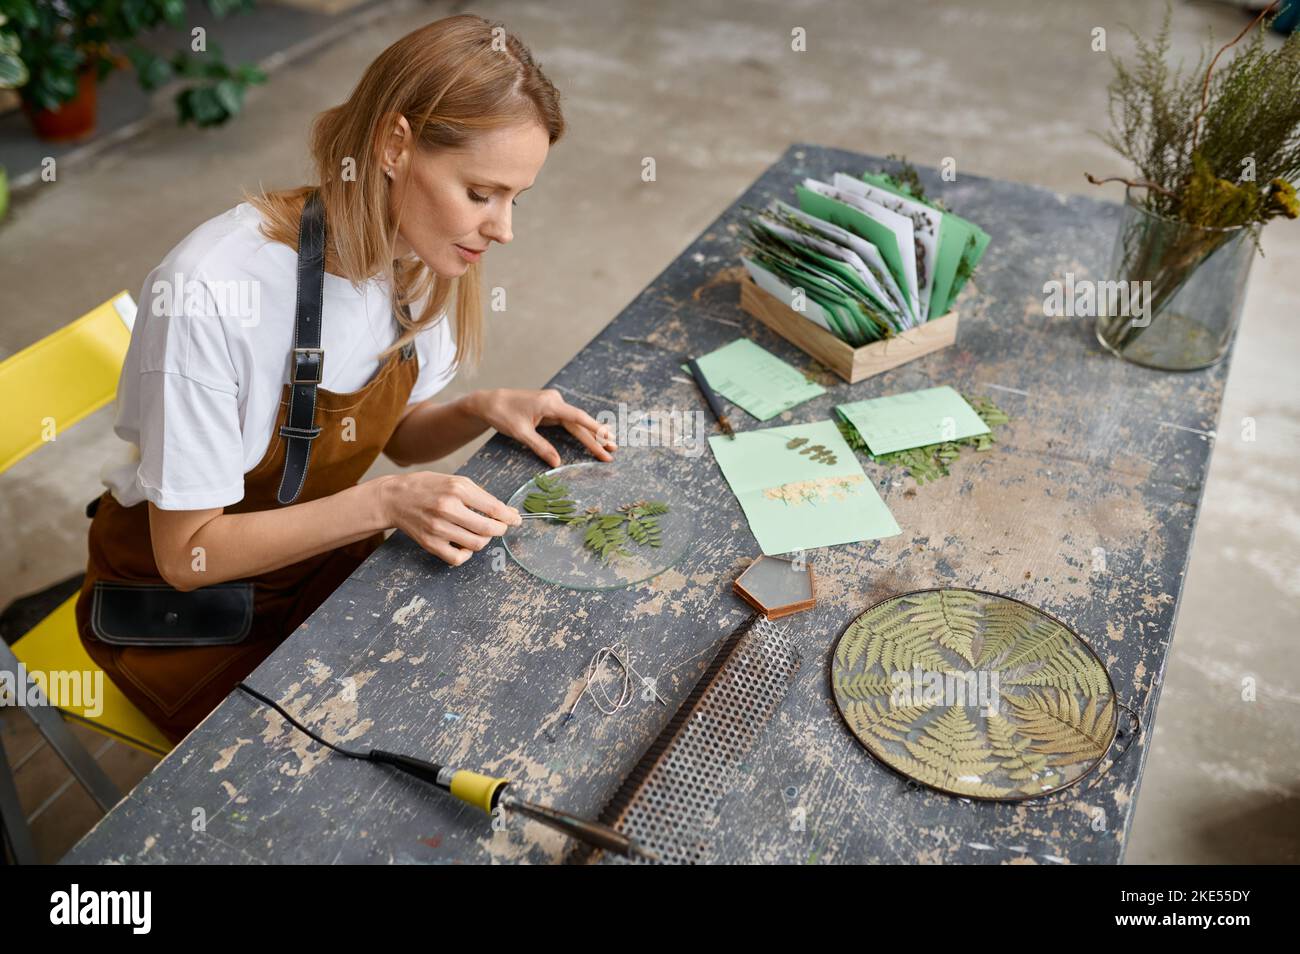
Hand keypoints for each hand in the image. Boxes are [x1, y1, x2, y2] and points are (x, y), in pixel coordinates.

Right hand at [381, 472, 520, 566]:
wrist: (395, 498)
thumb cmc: (428, 487)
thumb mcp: (456, 481)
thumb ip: (482, 496)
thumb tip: (508, 512)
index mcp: (457, 489)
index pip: (493, 508)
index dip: (509, 517)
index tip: (516, 519)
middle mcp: (447, 509)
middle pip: (487, 529)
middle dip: (500, 530)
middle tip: (501, 527)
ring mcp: (438, 528)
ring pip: (476, 545)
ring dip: (484, 540)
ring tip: (480, 532)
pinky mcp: (430, 544)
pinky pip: (457, 558)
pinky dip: (467, 554)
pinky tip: (465, 544)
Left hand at [470, 388, 616, 466]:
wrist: (490, 402)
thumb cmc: (503, 415)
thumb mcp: (520, 433)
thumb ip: (540, 447)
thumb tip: (557, 463)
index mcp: (550, 403)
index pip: (577, 417)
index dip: (595, 429)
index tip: (608, 437)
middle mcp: (555, 401)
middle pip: (580, 422)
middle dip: (596, 437)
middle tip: (612, 451)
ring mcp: (553, 404)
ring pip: (576, 423)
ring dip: (590, 435)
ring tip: (607, 447)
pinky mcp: (550, 409)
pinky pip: (568, 422)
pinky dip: (580, 432)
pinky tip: (591, 440)